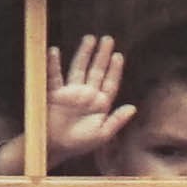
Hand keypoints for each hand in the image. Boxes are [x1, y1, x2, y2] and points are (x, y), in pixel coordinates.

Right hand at [41, 35, 133, 169]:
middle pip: (96, 71)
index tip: (119, 55)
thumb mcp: (102, 134)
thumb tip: (133, 108)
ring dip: (84, 53)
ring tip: (90, 38)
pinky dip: (53, 64)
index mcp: (100, 104)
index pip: (110, 82)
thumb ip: (117, 120)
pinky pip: (54, 77)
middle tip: (108, 39)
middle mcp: (87, 95)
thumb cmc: (80, 144)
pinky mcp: (55, 94)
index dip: (115, 69)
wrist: (56, 148)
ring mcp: (71, 93)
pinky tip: (54, 52)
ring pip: (79, 68)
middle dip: (102, 55)